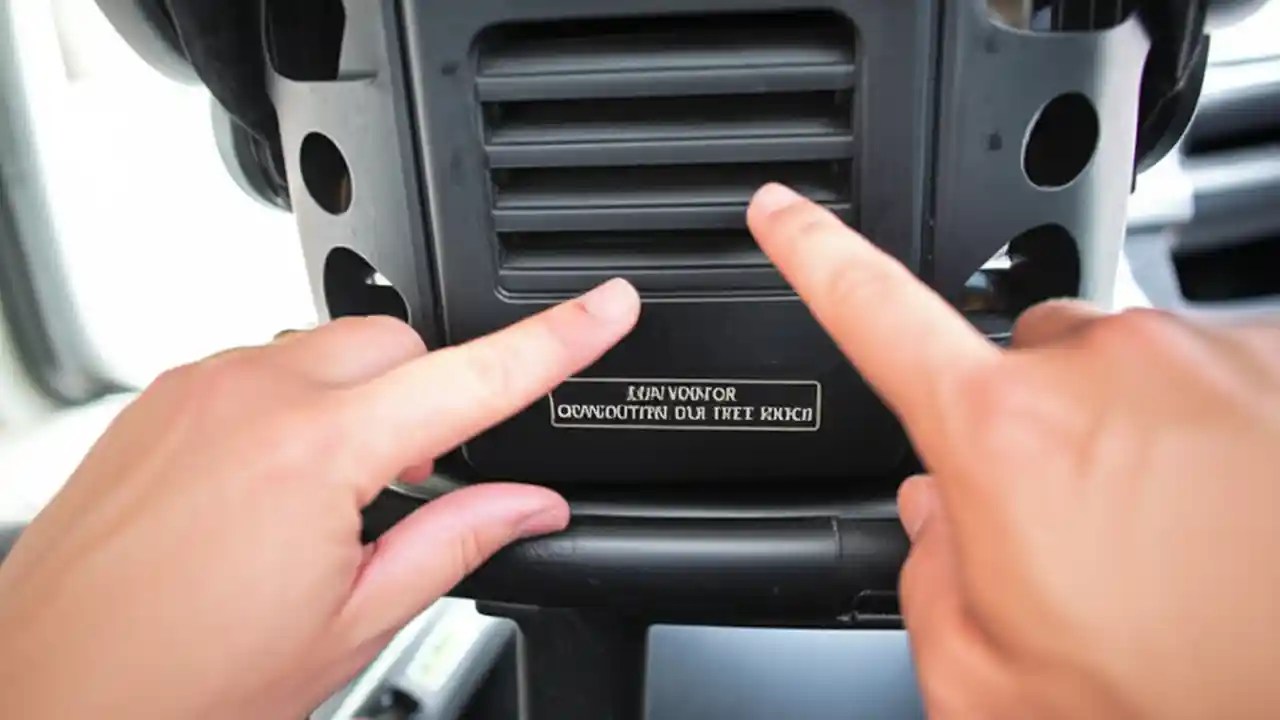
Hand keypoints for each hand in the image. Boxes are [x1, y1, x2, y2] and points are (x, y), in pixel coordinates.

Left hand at [0, 279, 640, 718]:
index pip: (473, 376)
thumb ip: (456, 543)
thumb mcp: (351, 625)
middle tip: (417, 481)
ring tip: (331, 501)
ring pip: (327, 347)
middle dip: (431, 393)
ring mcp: (197, 389)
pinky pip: (262, 365)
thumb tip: (530, 506)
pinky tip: (273, 486)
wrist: (44, 699)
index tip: (608, 305)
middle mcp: (251, 397)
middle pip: (397, 339)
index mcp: (316, 456)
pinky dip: (297, 404)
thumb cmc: (178, 685)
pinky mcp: (161, 399)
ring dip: (360, 401)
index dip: (557, 338)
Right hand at [748, 184, 1279, 718]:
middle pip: (1018, 363)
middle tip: (1077, 533)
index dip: (813, 255)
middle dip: (1027, 430)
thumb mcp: (993, 682)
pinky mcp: (1279, 359)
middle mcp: (1104, 368)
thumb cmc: (1191, 697)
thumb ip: (925, 582)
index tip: (782, 211)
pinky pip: (1212, 378)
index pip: (873, 313)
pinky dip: (1211, 437)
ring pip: (1121, 371)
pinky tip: (1234, 519)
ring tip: (1175, 538)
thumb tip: (934, 514)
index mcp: (1002, 438)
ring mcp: (1206, 355)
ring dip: (1127, 435)